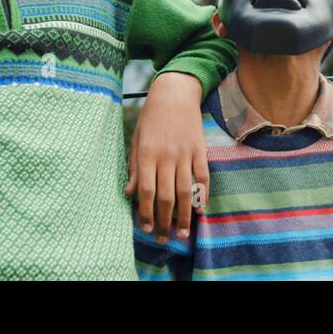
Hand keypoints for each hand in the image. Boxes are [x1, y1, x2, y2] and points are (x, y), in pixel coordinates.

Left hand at [125, 72, 207, 243]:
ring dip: (184, 216)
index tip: (145, 229)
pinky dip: (202, 195)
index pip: (146, 191)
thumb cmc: (151, 118)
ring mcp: (185, 154)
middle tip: (163, 240)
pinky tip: (200, 210)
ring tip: (183, 234)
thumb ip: (134, 167)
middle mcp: (166, 156)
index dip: (145, 213)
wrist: (175, 94)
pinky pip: (203, 177)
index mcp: (147, 154)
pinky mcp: (200, 150)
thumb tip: (129, 193)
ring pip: (185, 191)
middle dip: (164, 222)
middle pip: (165, 196)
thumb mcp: (136, 139)